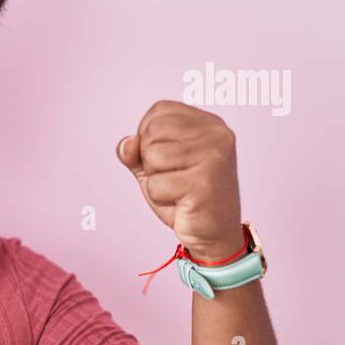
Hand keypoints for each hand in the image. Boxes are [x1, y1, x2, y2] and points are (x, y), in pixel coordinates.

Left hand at [116, 101, 242, 261]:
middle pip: (153, 131)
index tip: (168, 159)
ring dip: (156, 180)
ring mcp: (214, 156)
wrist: (212, 234)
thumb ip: (135, 151)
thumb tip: (127, 145)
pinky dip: (160, 198)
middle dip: (150, 160)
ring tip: (178, 190)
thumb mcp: (154, 168)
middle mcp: (217, 134)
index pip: (159, 110)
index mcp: (208, 123)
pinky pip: (157, 184)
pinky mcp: (206, 181)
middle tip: (175, 178)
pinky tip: (182, 202)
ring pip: (153, 156)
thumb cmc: (184, 197)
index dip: (147, 136)